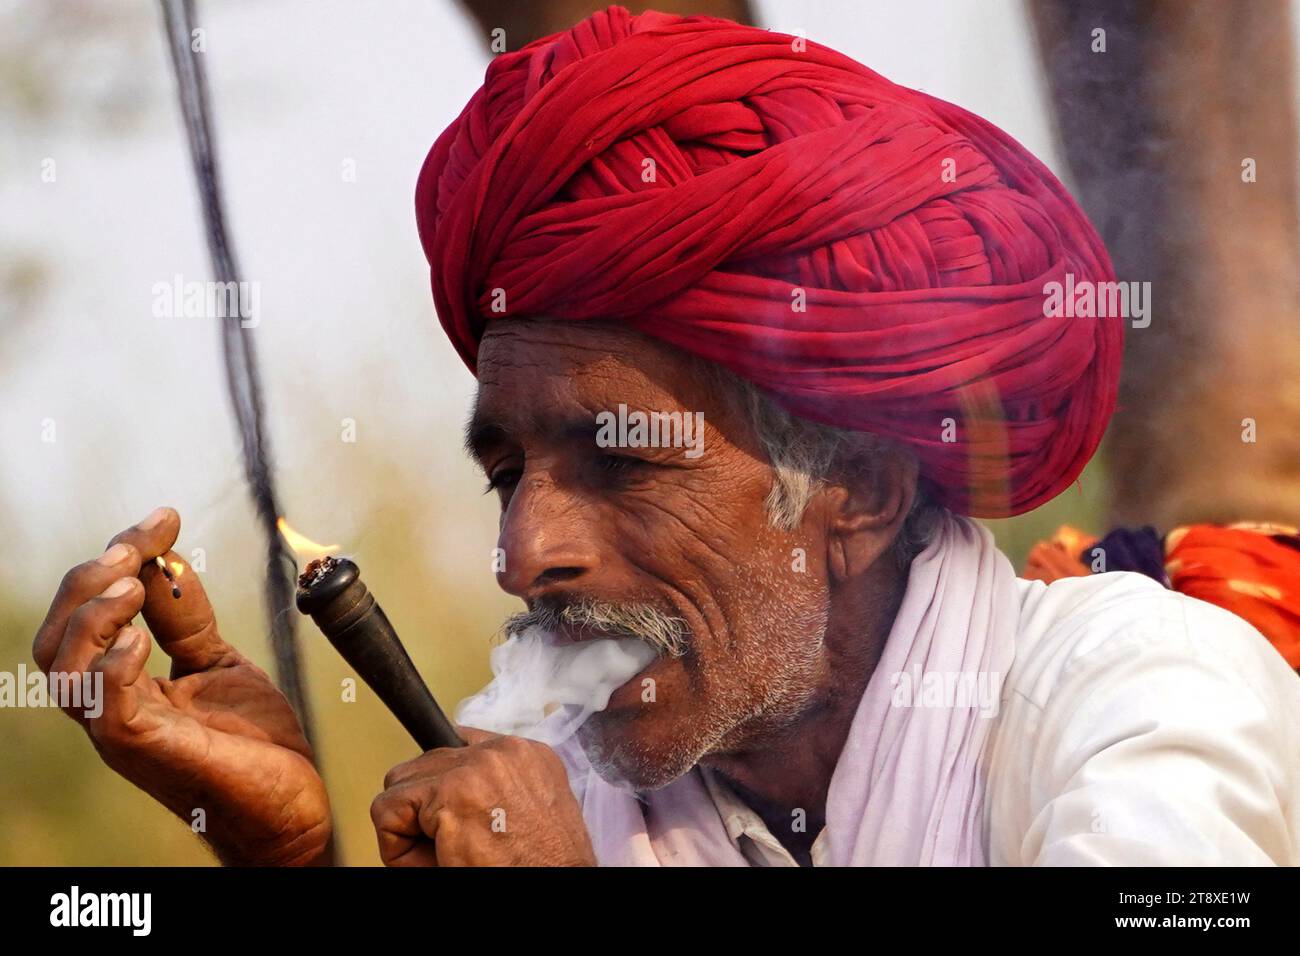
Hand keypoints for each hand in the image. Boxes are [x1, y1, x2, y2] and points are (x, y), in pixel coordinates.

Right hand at [32, 507, 331, 865]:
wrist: (291, 807)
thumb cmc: (253, 744)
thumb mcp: (218, 663)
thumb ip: (188, 621)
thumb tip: (166, 564)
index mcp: (122, 683)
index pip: (90, 611)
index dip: (119, 556)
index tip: (163, 517)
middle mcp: (110, 707)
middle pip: (56, 637)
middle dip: (90, 579)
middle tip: (136, 547)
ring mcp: (124, 732)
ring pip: (63, 671)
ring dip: (91, 618)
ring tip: (132, 586)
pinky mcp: (150, 752)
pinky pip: (105, 712)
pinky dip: (114, 668)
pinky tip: (142, 641)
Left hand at [371, 727, 595, 865]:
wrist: (557, 884)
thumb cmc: (542, 863)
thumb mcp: (533, 811)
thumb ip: (499, 789)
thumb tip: (450, 787)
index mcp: (526, 756)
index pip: (459, 745)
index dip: (442, 786)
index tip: (445, 813)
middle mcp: (504, 752)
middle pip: (425, 764)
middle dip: (424, 807)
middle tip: (450, 845)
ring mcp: (477, 767)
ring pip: (401, 783)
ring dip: (411, 822)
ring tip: (445, 851)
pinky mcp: (452, 792)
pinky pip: (387, 809)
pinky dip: (397, 844)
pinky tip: (436, 857)